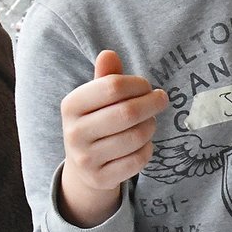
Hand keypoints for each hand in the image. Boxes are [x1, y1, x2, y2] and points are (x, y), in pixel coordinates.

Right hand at [58, 50, 167, 226]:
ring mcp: (86, 159)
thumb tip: (108, 54)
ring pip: (136, 137)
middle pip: (127, 112)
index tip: (147, 86)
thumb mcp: (96, 98)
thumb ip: (106, 77)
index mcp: (71, 105)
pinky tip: (143, 143)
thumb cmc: (97, 120)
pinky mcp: (101, 178)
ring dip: (151, 126)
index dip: (138, 84)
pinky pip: (138, 160)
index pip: (113, 86)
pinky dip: (148, 148)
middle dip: (152, 103)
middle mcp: (73, 133)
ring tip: (150, 121)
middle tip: (161, 99)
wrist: (83, 164)